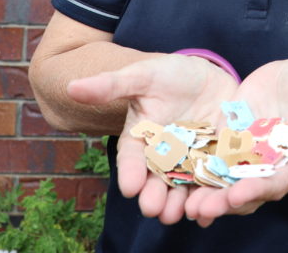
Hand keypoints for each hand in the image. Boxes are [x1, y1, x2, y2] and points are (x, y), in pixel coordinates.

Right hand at [67, 55, 238, 223]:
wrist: (206, 76)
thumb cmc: (169, 74)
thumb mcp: (142, 75)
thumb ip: (111, 85)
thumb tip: (72, 87)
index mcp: (140, 139)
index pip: (131, 158)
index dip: (130, 172)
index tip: (129, 187)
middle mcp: (162, 157)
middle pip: (156, 181)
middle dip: (154, 196)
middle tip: (154, 209)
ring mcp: (189, 162)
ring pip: (183, 188)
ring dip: (181, 203)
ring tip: (181, 213)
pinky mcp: (215, 162)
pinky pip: (212, 182)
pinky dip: (212, 196)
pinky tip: (213, 208)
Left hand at [182, 57, 287, 226]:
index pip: (276, 183)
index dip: (257, 190)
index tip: (237, 196)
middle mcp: (269, 166)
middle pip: (245, 190)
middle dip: (223, 201)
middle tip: (200, 209)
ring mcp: (247, 156)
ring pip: (224, 181)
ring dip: (206, 194)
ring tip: (185, 204)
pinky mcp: (230, 142)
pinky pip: (210, 160)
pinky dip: (196, 172)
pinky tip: (174, 180)